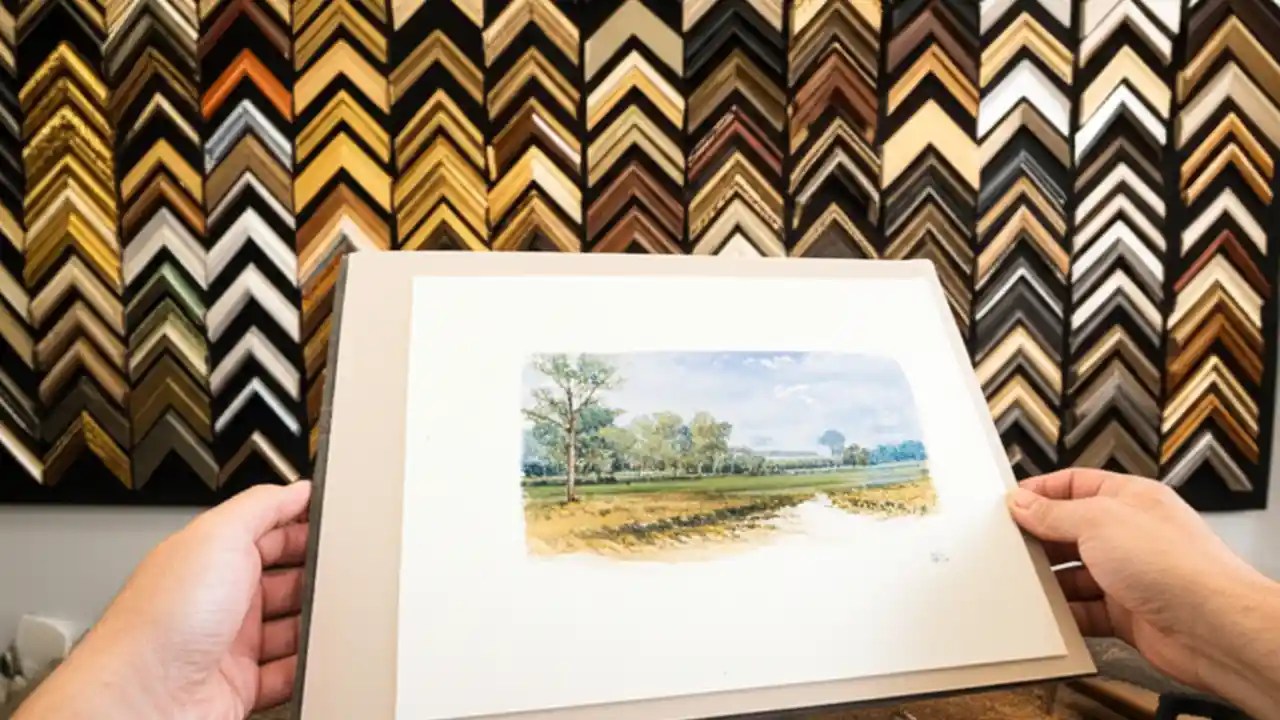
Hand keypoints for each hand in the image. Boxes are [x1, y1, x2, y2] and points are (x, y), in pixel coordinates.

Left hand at [15, 481, 311, 719]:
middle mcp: (219, 600)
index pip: (266, 531)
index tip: (336, 522)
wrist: (143, 701)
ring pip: (289, 627)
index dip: (301, 523)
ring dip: (314, 622)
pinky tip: (320, 656)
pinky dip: (307, 666)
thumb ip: (260, 506)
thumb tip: (296, 488)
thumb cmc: (162, 620)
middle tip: (346, 570)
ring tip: (339, 614)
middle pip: (283, 580)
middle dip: (316, 574)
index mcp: (210, 558)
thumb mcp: (217, 536)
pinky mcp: (241, 686)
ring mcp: (229, 645)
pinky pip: (286, 672)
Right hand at [1008, 469, 1279, 718]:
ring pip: (1075, 574)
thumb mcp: (1098, 521)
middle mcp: (1130, 535)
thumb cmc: (1175, 565)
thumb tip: (1023, 502)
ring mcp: (1129, 576)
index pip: (1075, 485)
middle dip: (1041, 540)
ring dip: (1051, 581)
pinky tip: (1051, 614)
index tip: (1009, 505)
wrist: (1212, 627)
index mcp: (1129, 499)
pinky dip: (1066, 614)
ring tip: (1026, 583)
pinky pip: (1085, 611)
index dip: (1040, 493)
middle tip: (1009, 547)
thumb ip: (1054, 512)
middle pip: (1070, 531)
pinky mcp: (1127, 614)